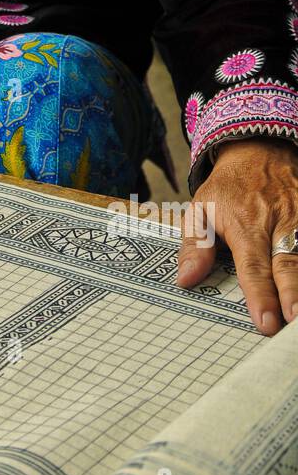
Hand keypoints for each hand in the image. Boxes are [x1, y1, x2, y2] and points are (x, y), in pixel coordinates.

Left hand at [176, 138, 297, 334]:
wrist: (259, 151)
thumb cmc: (228, 188)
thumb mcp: (200, 210)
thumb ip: (195, 247)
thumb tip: (186, 280)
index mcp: (245, 224)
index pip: (253, 266)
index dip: (260, 296)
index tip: (265, 322)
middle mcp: (277, 222)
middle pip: (288, 265)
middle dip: (293, 296)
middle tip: (293, 323)